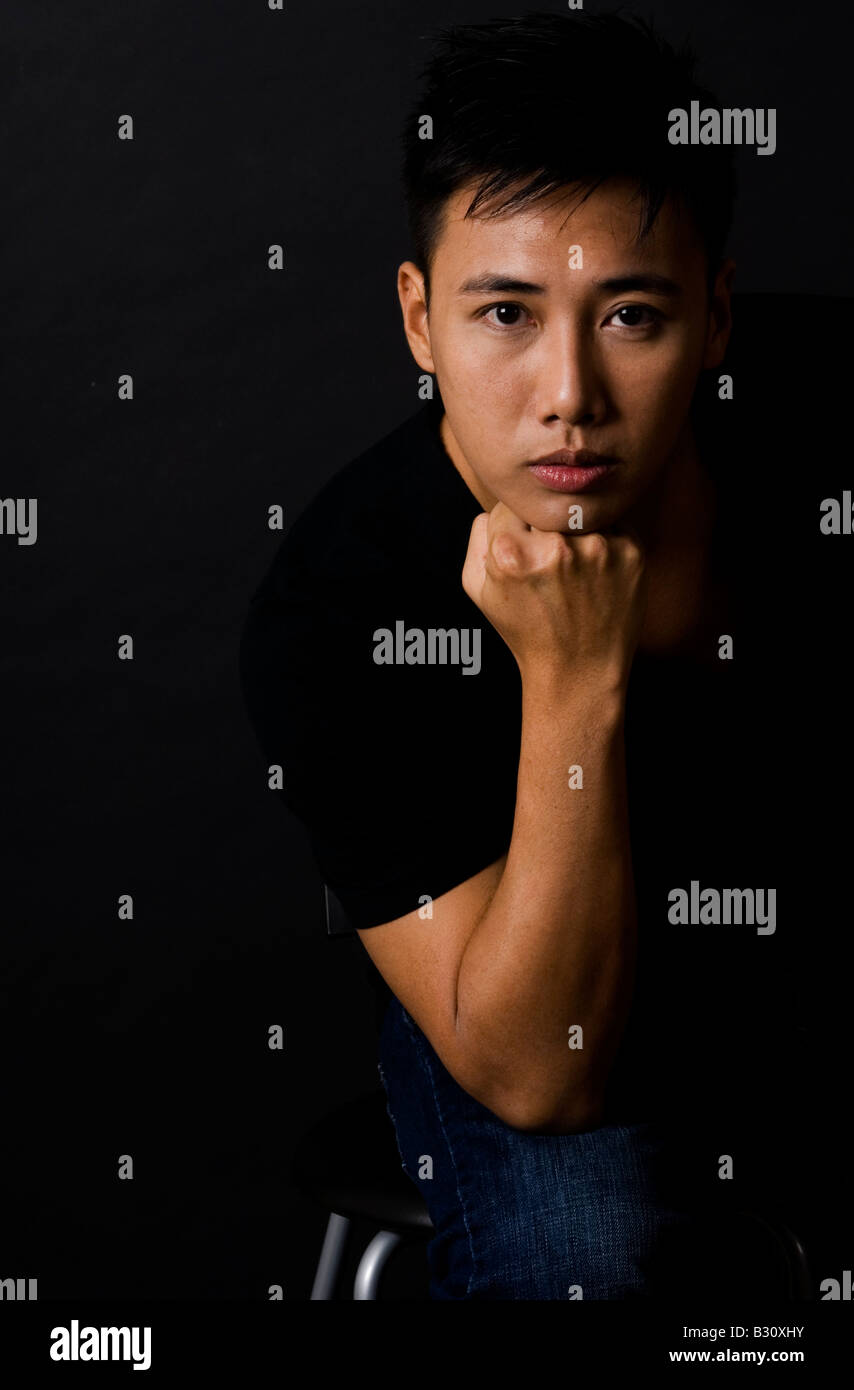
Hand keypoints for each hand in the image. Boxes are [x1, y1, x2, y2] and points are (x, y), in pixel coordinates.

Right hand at [461, 501, 646, 691]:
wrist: (579, 672)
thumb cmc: (526, 631)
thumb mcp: (478, 590)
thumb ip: (477, 537)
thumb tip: (501, 502)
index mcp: (510, 554)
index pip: (509, 506)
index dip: (514, 528)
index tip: (524, 554)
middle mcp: (555, 548)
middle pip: (545, 506)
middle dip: (545, 528)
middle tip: (552, 565)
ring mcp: (597, 548)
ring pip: (581, 512)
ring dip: (577, 531)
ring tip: (576, 572)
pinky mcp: (630, 553)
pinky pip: (614, 525)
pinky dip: (606, 542)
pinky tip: (598, 575)